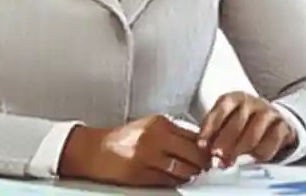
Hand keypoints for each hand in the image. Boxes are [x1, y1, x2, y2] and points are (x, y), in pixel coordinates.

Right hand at [58, 115, 210, 186]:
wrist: (95, 150)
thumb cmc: (122, 139)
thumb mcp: (149, 127)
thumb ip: (172, 133)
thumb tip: (198, 143)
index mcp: (159, 123)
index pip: (194, 135)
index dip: (205, 147)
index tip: (210, 152)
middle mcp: (155, 137)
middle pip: (193, 152)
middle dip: (202, 162)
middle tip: (206, 166)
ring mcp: (147, 156)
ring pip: (182, 169)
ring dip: (190, 174)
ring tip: (191, 173)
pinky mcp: (140, 174)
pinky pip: (167, 181)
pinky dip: (175, 182)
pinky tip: (176, 179)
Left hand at [198, 92, 296, 166]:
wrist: (273, 122)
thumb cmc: (243, 124)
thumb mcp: (227, 123)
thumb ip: (215, 134)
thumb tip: (203, 150)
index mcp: (234, 98)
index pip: (221, 109)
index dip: (210, 128)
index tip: (202, 145)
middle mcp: (252, 102)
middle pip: (238, 121)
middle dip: (225, 141)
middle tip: (217, 157)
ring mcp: (269, 112)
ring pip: (255, 131)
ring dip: (241, 149)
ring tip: (231, 162)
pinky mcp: (283, 125)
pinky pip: (273, 140)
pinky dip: (262, 152)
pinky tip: (254, 159)